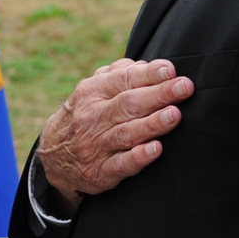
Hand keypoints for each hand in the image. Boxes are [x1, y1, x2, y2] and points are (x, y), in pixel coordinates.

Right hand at [37, 57, 192, 213]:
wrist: (53, 154)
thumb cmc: (87, 114)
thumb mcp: (93, 90)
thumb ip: (120, 74)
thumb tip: (151, 65)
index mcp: (91, 92)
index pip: (123, 79)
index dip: (149, 74)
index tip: (172, 70)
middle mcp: (91, 117)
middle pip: (128, 104)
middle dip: (158, 95)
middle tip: (185, 88)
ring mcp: (94, 145)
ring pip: (126, 133)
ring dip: (152, 124)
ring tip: (174, 115)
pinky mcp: (100, 172)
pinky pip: (121, 165)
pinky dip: (138, 157)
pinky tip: (155, 150)